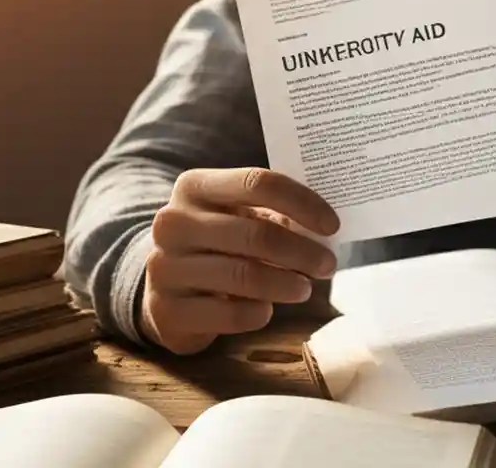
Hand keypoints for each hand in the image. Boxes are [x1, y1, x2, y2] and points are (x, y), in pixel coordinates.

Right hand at [142, 168, 338, 354]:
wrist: (163, 287)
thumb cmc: (215, 244)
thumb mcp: (236, 217)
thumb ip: (273, 214)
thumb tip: (324, 229)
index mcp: (195, 187)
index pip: (258, 183)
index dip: (302, 203)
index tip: (331, 225)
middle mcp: (174, 223)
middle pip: (256, 234)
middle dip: (302, 252)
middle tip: (328, 265)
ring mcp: (165, 266)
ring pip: (243, 275)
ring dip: (285, 284)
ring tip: (305, 290)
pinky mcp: (168, 310)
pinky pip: (228, 314)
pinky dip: (257, 313)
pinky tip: (266, 310)